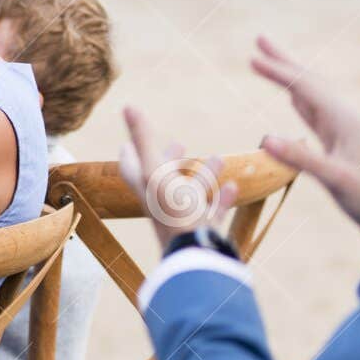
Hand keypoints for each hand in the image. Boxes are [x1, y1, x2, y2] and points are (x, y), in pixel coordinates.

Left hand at [118, 107, 237, 251]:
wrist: (196, 255)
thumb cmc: (173, 211)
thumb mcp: (155, 169)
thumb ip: (143, 138)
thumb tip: (126, 105)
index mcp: (145, 189)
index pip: (130, 166)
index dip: (129, 152)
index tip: (128, 141)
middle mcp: (161, 204)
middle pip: (161, 178)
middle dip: (169, 159)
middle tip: (177, 144)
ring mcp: (183, 219)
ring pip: (191, 194)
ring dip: (203, 175)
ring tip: (217, 158)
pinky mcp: (204, 233)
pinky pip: (214, 213)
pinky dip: (223, 198)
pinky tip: (234, 186)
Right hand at [250, 35, 359, 254]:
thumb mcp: (338, 180)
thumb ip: (303, 159)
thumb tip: (266, 139)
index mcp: (345, 122)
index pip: (306, 88)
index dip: (278, 72)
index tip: (252, 58)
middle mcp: (345, 120)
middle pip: (310, 82)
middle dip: (284, 61)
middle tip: (259, 40)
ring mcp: (343, 132)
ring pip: (311, 95)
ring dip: (290, 77)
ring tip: (271, 62)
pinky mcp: (340, 147)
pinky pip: (314, 115)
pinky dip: (300, 100)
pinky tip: (293, 97)